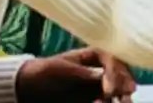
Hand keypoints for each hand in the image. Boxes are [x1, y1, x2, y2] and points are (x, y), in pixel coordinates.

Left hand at [15, 47, 136, 102]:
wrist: (29, 88)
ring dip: (121, 97)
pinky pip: (108, 100)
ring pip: (119, 89)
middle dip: (123, 86)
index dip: (114, 74)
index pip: (113, 61)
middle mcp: (102, 68)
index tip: (109, 90)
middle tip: (123, 100)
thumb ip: (81, 72)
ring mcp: (100, 84)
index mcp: (95, 55)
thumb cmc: (43, 72)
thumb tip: (102, 75)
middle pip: (122, 74)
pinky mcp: (96, 97)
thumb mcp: (59, 69)